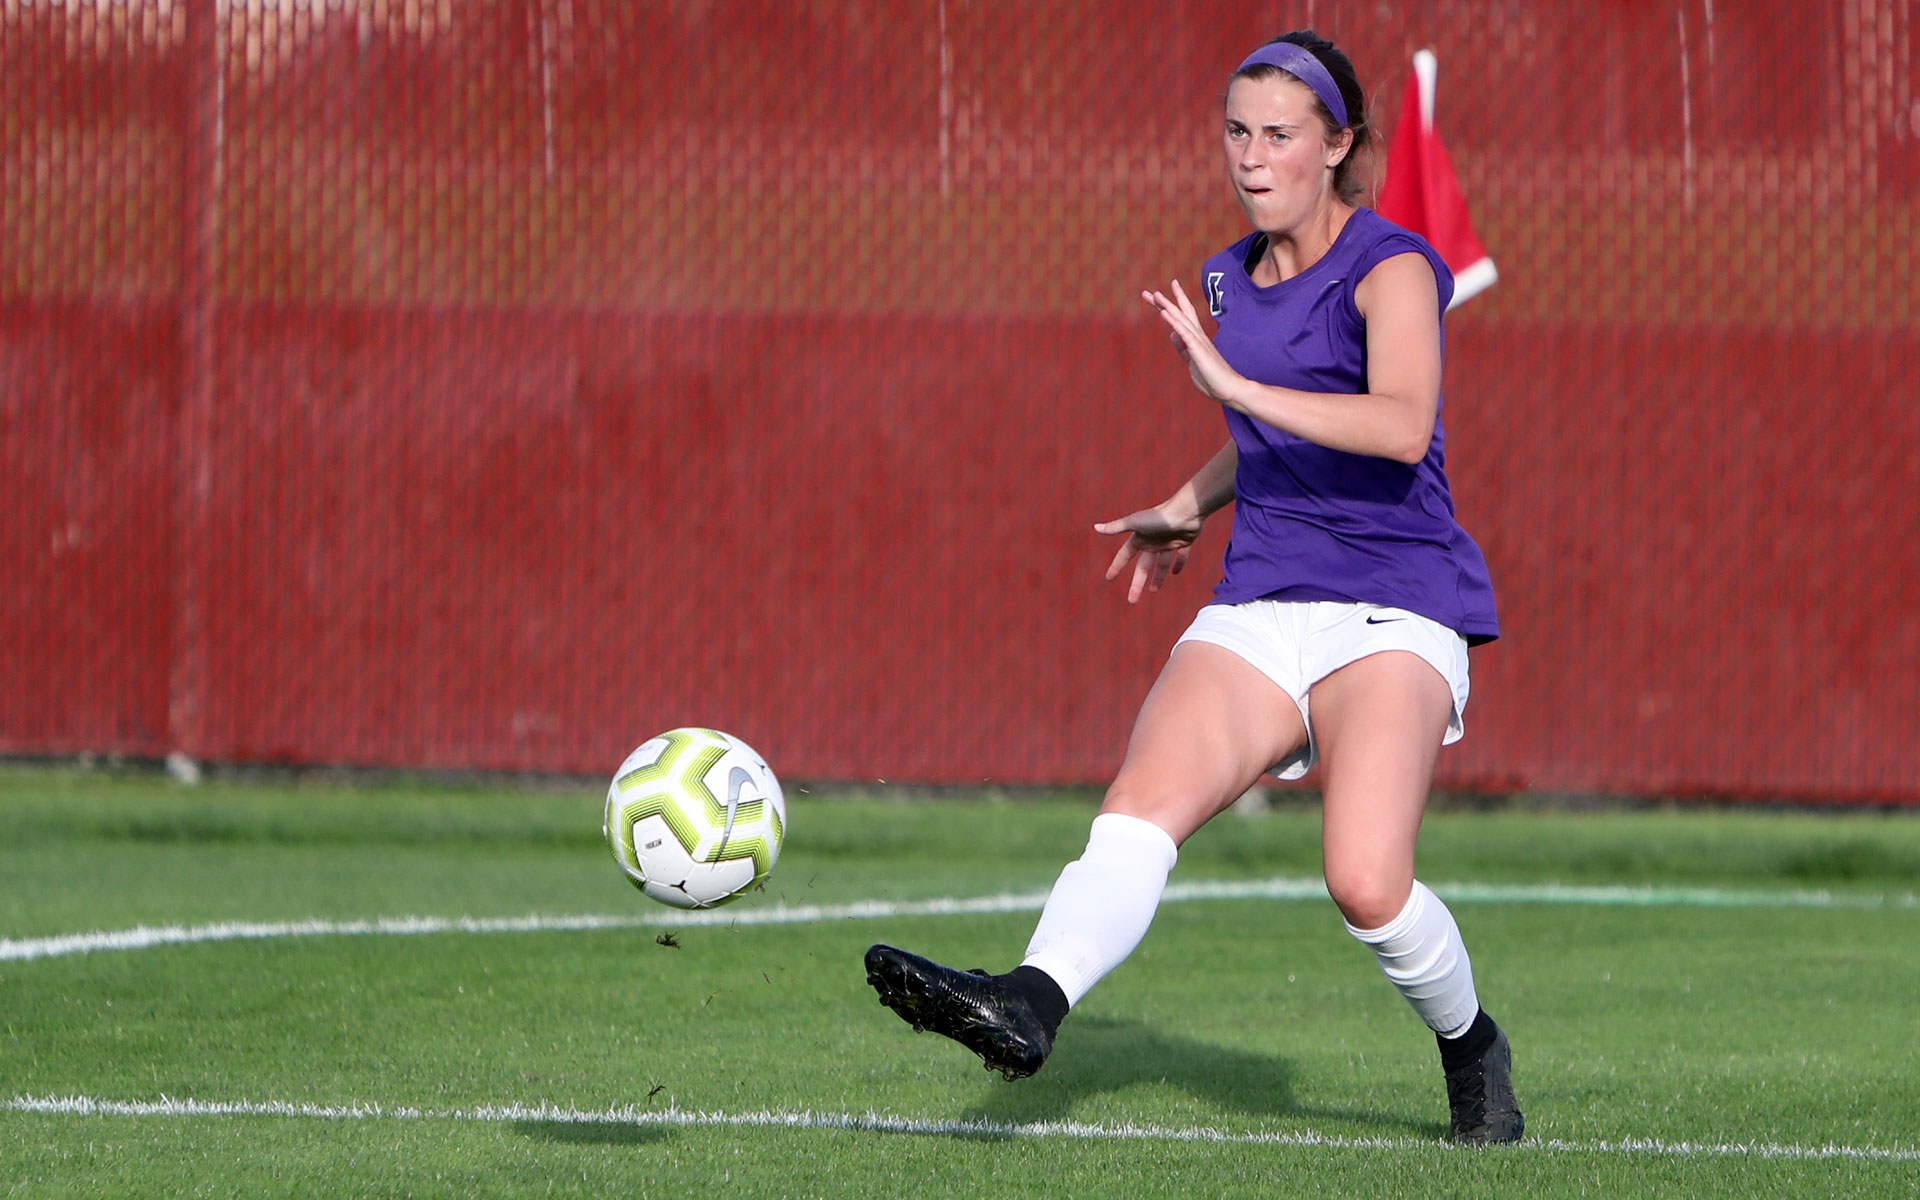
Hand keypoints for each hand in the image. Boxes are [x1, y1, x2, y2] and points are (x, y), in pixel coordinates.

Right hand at [1094, 505, 1203, 603]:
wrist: (1185, 511)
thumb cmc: (1159, 517)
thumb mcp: (1135, 523)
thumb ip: (1116, 527)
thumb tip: (1095, 527)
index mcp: (1140, 538)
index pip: (1124, 556)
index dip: (1116, 567)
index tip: (1109, 578)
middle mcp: (1152, 542)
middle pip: (1143, 567)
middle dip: (1137, 583)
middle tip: (1132, 600)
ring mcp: (1168, 543)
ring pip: (1161, 564)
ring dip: (1158, 577)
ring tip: (1154, 591)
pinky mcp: (1183, 542)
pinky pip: (1180, 556)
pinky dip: (1179, 564)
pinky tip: (1175, 573)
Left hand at [1142, 279, 1247, 406]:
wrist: (1229, 388)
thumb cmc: (1212, 378)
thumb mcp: (1192, 361)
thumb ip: (1183, 348)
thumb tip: (1173, 334)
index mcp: (1196, 339)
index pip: (1181, 318)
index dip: (1170, 306)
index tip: (1158, 296)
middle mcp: (1198, 336)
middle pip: (1180, 313)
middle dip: (1165, 302)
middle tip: (1149, 293)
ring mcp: (1198, 341)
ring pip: (1181, 319)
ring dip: (1168, 306)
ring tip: (1156, 295)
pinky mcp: (1198, 350)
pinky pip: (1184, 333)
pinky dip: (1174, 322)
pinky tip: (1164, 313)